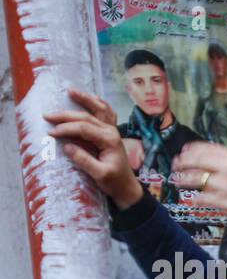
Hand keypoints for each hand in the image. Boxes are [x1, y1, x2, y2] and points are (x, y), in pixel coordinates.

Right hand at [43, 88, 141, 208]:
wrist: (127, 187)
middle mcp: (111, 131)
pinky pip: (107, 114)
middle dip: (66, 115)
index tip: (51, 133)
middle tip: (48, 115)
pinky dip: (100, 104)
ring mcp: (112, 131)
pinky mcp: (110, 133)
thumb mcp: (99, 174)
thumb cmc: (115, 182)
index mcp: (109, 140)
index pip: (84, 128)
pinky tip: (94, 96)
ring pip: (98, 110)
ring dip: (84, 99)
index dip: (66, 129)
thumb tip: (67, 146)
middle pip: (86, 117)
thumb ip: (84, 160)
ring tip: (70, 90)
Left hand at [171, 142, 226, 238]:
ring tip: (178, 180)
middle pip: (199, 161)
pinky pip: (205, 199)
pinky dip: (196, 198)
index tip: (184, 151)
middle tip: (176, 165)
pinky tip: (191, 198)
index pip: (208, 149)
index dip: (192, 149)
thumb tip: (209, 154)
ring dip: (185, 179)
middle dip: (183, 162)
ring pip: (199, 179)